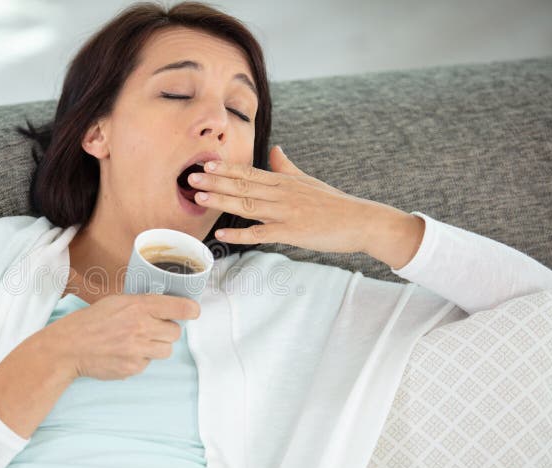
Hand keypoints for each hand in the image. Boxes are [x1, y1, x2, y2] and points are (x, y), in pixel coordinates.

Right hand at [37, 294, 199, 380]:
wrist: (70, 346)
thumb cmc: (92, 321)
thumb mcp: (116, 302)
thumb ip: (141, 303)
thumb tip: (166, 306)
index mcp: (138, 305)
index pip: (177, 306)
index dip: (190, 309)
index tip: (194, 311)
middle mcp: (141, 326)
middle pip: (175, 332)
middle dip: (166, 331)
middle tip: (151, 329)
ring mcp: (138, 349)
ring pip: (166, 350)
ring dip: (157, 347)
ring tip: (137, 342)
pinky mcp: (133, 367)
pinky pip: (149, 364)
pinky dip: (141, 360)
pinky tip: (125, 353)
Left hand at [189, 146, 390, 254]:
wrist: (361, 221)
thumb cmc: (334, 203)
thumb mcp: (308, 180)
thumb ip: (287, 167)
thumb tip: (276, 149)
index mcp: (284, 181)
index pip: (249, 172)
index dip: (226, 168)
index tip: (205, 163)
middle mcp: (281, 193)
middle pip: (243, 185)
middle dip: (215, 181)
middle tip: (190, 177)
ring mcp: (285, 213)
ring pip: (247, 205)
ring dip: (222, 201)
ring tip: (199, 198)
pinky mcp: (291, 232)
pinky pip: (260, 234)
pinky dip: (240, 234)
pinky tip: (222, 234)